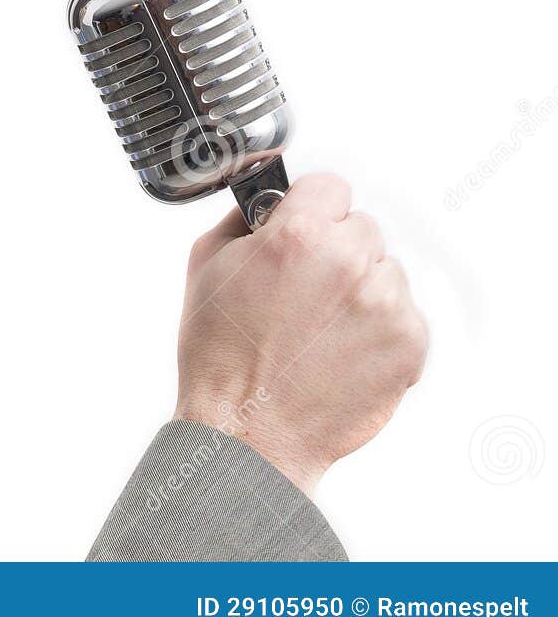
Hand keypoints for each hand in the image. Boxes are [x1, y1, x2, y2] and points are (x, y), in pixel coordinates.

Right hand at [173, 173, 427, 494]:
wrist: (249, 431)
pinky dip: (379, 329)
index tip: (304, 227)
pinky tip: (341, 350)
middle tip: (305, 289)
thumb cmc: (221, 356)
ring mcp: (386, 303)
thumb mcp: (205, 265)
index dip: (311, 208)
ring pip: (385, 270)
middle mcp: (349, 261)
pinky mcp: (411, 343)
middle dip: (336, 250)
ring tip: (321, 327)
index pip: (330, 185)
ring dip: (361, 289)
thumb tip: (265, 199)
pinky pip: (405, 314)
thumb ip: (241, 219)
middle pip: (361, 228)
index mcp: (298, 234)